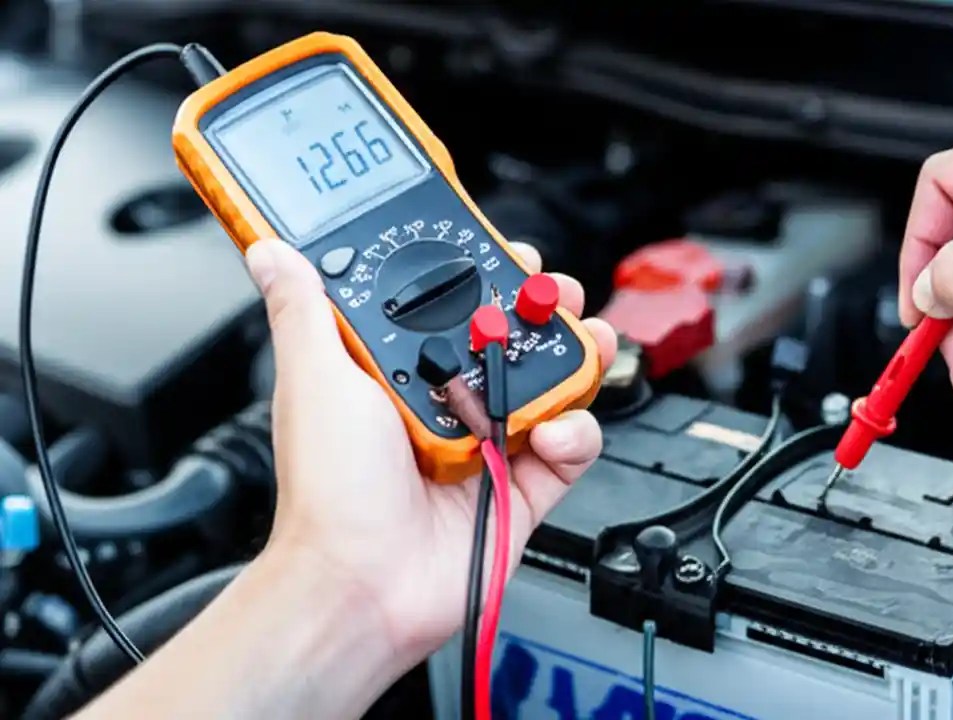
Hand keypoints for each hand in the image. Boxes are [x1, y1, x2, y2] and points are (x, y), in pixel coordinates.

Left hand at [244, 238, 616, 672]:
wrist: (363, 582)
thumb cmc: (330, 491)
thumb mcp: (314, 379)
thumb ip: (303, 310)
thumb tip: (271, 254)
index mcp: (399, 375)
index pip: (452, 307)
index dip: (484, 276)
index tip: (504, 255)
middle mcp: (447, 406)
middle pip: (512, 341)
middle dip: (542, 310)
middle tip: (554, 295)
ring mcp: (488, 446)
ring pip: (550, 387)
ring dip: (576, 359)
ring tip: (582, 341)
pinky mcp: (521, 488)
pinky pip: (569, 448)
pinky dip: (574, 433)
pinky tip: (553, 430)